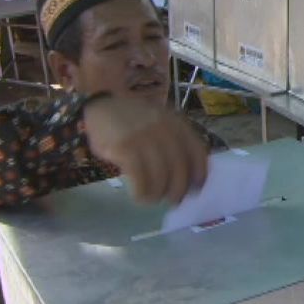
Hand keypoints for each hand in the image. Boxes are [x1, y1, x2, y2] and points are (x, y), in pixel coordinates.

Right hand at [83, 96, 208, 204]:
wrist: (103, 103)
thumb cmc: (134, 120)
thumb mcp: (161, 123)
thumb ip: (175, 143)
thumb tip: (189, 178)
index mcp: (177, 123)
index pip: (198, 152)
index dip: (200, 174)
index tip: (196, 189)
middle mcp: (164, 129)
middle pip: (180, 168)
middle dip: (178, 190)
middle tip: (173, 200)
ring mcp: (144, 137)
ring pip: (160, 176)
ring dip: (158, 194)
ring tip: (152, 198)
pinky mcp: (124, 147)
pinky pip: (139, 178)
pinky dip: (142, 192)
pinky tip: (140, 196)